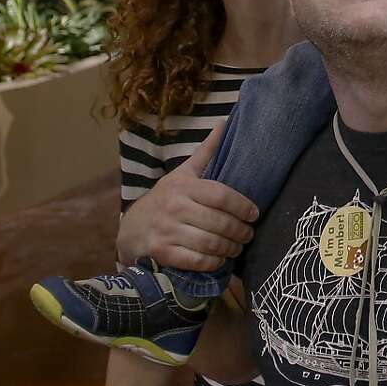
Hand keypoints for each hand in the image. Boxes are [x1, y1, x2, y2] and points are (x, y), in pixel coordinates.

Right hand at [117, 122, 258, 270]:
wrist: (132, 228)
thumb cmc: (165, 199)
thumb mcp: (183, 173)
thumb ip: (206, 152)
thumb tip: (224, 123)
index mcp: (184, 186)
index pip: (221, 196)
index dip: (243, 206)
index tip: (254, 214)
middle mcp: (175, 207)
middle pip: (219, 222)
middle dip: (240, 232)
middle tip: (248, 235)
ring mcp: (168, 231)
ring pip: (210, 243)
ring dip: (230, 248)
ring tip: (237, 248)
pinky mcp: (163, 253)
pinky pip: (196, 261)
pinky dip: (213, 262)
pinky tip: (220, 260)